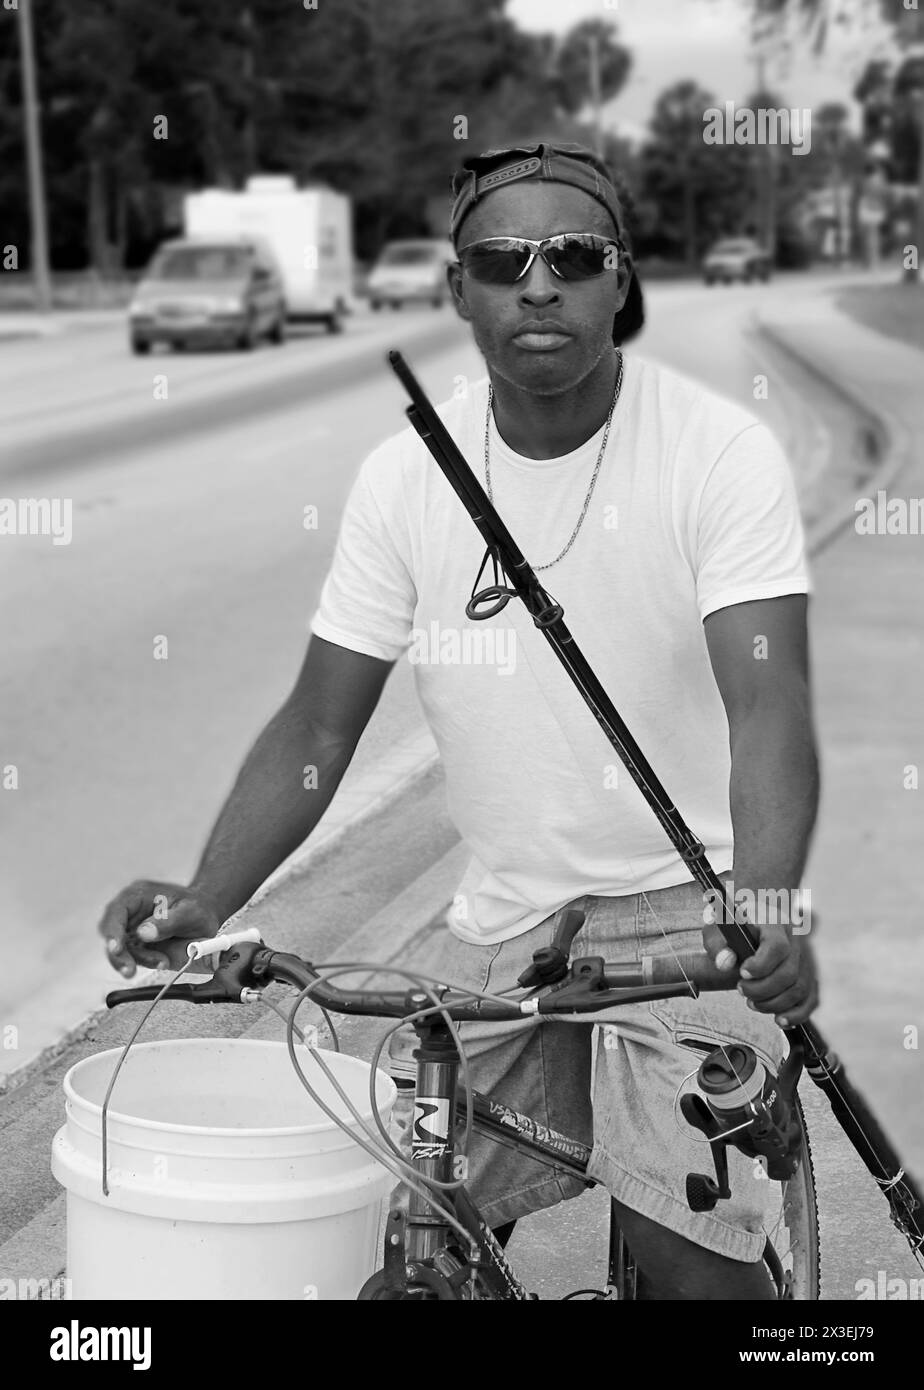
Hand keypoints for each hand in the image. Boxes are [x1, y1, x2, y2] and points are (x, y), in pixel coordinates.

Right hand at [98, 880, 222, 977]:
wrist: (205, 915)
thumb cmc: (197, 907)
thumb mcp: (190, 912)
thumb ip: (168, 922)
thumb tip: (143, 933)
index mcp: (138, 895)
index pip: (116, 911)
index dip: (112, 930)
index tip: (116, 948)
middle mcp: (129, 911)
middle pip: (110, 932)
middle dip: (118, 954)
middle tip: (130, 970)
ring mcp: (131, 928)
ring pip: (119, 949)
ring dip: (132, 961)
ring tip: (162, 962)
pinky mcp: (136, 943)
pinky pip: (132, 956)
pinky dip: (144, 961)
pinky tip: (163, 960)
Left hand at [703, 913, 818, 1027]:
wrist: (745, 929)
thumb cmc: (731, 928)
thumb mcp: (716, 929)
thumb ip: (717, 944)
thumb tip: (726, 963)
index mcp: (774, 922)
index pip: (777, 946)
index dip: (761, 965)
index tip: (742, 974)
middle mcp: (794, 939)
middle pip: (789, 972)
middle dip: (762, 989)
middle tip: (741, 990)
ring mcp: (804, 959)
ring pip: (799, 989)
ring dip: (774, 1003)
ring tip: (751, 1002)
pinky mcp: (807, 976)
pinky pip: (810, 999)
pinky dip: (796, 1014)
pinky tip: (779, 1020)